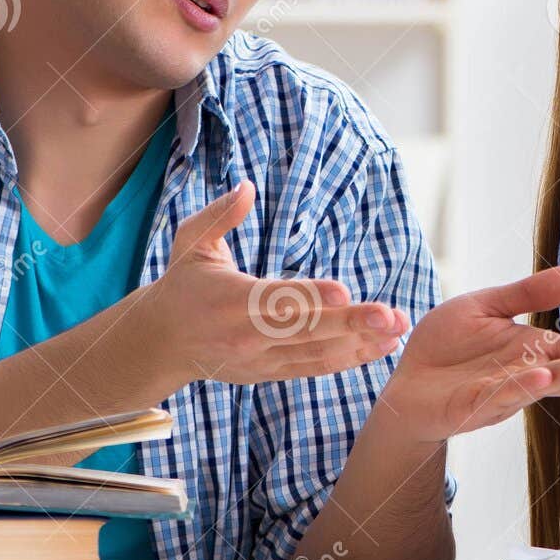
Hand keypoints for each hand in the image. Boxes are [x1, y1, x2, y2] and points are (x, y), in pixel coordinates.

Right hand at [149, 181, 410, 387]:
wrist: (161, 344)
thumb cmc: (183, 284)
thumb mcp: (190, 243)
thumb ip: (219, 215)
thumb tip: (247, 187)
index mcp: (230, 300)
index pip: (276, 299)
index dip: (311, 295)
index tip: (344, 289)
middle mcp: (247, 335)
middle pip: (306, 331)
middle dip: (351, 324)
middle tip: (391, 316)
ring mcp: (261, 359)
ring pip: (317, 355)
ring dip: (362, 344)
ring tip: (398, 330)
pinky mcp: (271, 373)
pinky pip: (315, 367)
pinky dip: (350, 359)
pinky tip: (382, 347)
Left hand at [374, 264, 559, 446]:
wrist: (404, 383)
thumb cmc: (447, 348)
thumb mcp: (487, 307)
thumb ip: (528, 294)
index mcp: (531, 352)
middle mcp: (523, 376)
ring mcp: (498, 394)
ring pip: (537, 387)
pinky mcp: (468, 407)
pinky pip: (496, 398)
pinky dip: (518, 389)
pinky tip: (540, 378)